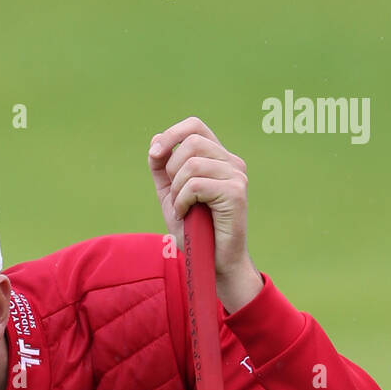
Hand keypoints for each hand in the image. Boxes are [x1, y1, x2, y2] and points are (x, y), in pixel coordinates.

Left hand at [148, 116, 262, 312]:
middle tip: (174, 197)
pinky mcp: (236, 192)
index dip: (171, 135)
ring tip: (181, 210)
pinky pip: (196, 185)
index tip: (154, 155)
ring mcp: (236, 175)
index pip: (195, 126)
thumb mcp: (172, 197)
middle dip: (171, 170)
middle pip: (191, 142)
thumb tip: (155, 142)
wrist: (212, 263)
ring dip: (176, 190)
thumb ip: (163, 171)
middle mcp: (231, 162)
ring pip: (191, 164)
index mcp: (218, 158)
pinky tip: (185, 216)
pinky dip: (182, 202)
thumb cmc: (194, 233)